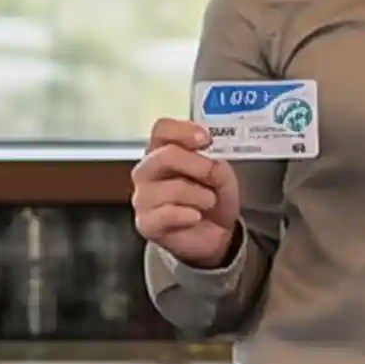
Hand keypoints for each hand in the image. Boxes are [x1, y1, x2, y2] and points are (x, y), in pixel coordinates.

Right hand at [132, 118, 240, 268]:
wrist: (215, 233)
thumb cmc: (212, 197)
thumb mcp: (222, 175)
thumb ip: (214, 164)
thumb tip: (208, 166)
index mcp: (162, 151)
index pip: (162, 130)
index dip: (183, 131)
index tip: (206, 141)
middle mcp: (147, 171)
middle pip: (164, 156)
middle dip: (196, 165)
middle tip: (212, 176)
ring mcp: (142, 198)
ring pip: (171, 188)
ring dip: (199, 196)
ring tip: (207, 202)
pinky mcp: (145, 223)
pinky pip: (167, 214)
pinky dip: (188, 215)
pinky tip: (195, 217)